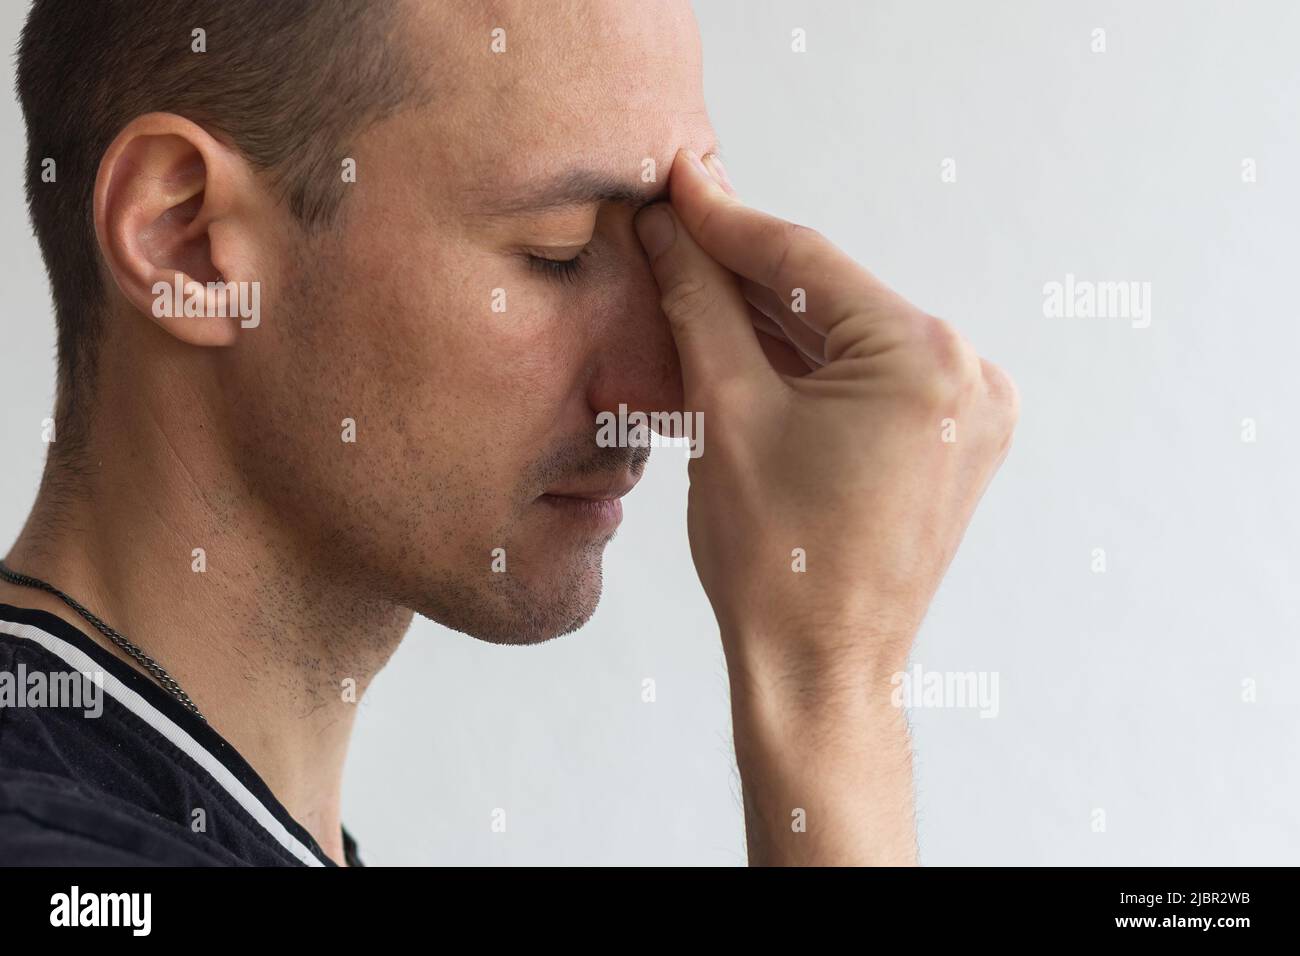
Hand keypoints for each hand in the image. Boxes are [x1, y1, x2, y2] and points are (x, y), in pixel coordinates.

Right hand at [634, 149, 1017, 863]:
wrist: (822, 673)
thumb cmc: (775, 564)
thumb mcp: (725, 414)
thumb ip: (699, 305)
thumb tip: (667, 230)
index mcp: (925, 361)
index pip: (804, 263)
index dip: (726, 220)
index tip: (676, 182)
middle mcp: (967, 375)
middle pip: (830, 296)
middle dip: (745, 270)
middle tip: (672, 231)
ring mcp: (969, 412)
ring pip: (849, 336)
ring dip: (773, 318)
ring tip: (693, 284)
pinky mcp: (952, 442)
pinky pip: (871, 377)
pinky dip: (810, 364)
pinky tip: (747, 344)